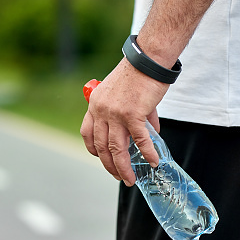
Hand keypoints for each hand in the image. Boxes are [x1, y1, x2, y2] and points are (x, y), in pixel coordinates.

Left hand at [80, 58, 168, 185]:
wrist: (147, 60)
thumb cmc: (137, 74)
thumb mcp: (121, 94)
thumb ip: (130, 115)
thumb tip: (148, 133)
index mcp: (95, 105)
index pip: (87, 133)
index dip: (93, 150)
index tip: (102, 158)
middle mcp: (101, 111)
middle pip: (101, 146)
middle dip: (109, 165)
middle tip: (118, 176)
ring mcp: (115, 114)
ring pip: (116, 148)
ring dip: (123, 167)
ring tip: (130, 179)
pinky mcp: (132, 114)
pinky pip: (139, 140)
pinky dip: (147, 153)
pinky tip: (152, 162)